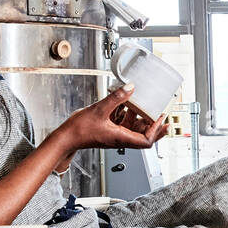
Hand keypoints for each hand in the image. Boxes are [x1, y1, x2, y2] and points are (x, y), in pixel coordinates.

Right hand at [51, 84, 168, 157]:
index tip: (160, 118)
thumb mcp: (99, 109)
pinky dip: (127, 114)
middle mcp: (120, 138)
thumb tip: (131, 87)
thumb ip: (116, 98)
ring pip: (134, 128)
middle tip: (161, 113)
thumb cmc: (80, 130)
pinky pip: (123, 123)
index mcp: (121, 138)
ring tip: (146, 105)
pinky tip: (127, 103)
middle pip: (144, 135)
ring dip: (140, 117)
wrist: (66, 137)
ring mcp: (115, 135)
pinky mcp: (109, 130)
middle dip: (154, 125)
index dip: (156, 130)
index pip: (146, 140)